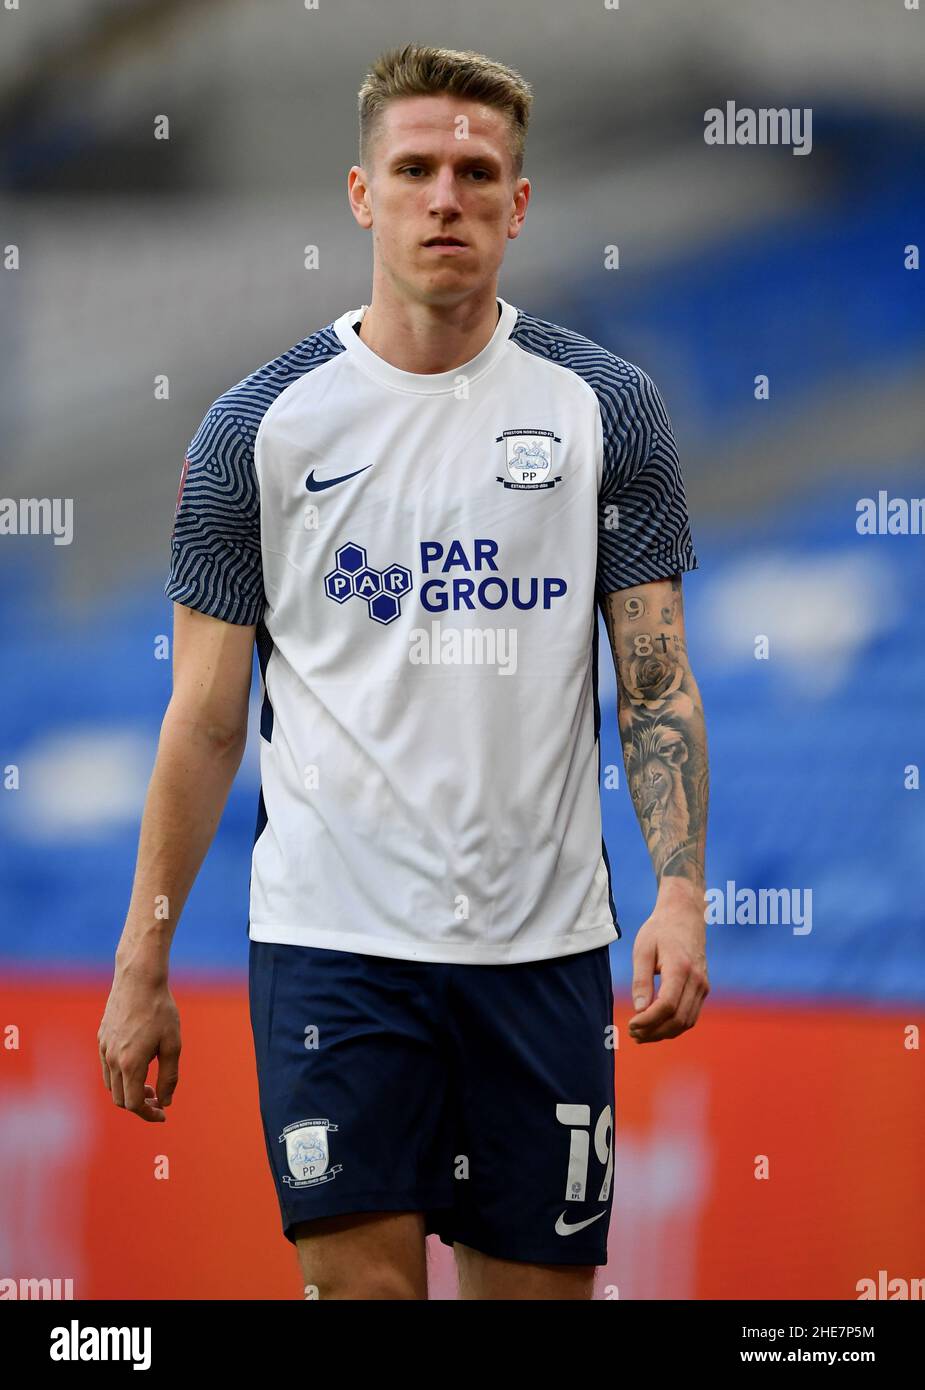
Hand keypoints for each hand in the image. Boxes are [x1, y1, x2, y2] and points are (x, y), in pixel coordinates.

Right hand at [97, 955, 180, 1120]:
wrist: (139, 979)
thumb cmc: (160, 1010)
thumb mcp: (173, 1044)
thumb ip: (169, 1077)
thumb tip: (165, 1101)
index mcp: (130, 1064)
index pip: (133, 1104)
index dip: (149, 1114)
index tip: (163, 1113)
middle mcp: (112, 1059)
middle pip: (120, 1098)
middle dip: (139, 1105)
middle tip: (158, 1098)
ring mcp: (104, 1048)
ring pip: (111, 1084)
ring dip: (128, 1091)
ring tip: (148, 1083)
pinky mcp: (101, 1038)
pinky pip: (107, 1067)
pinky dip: (120, 1076)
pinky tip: (137, 1064)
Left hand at [628, 885, 708, 1042]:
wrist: (685, 916)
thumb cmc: (660, 930)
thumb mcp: (643, 950)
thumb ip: (641, 980)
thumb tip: (639, 1010)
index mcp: (680, 968)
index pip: (667, 1005)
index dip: (648, 1021)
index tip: (631, 1025)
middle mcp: (697, 980)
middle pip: (678, 1019)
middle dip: (654, 1032)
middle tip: (633, 1034)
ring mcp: (703, 986)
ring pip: (687, 1022)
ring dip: (664, 1033)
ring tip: (641, 1034)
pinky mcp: (703, 989)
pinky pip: (691, 1015)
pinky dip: (674, 1026)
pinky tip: (655, 1026)